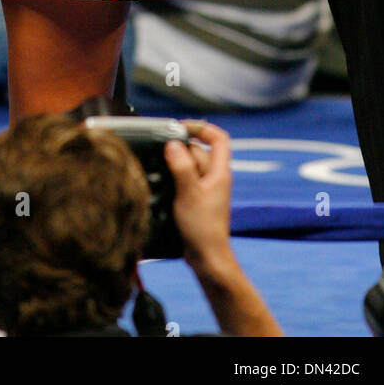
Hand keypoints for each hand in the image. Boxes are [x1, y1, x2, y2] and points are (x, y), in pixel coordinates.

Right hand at [164, 121, 232, 270]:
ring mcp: (205, 189)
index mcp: (219, 172)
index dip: (202, 128)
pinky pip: (184, 180)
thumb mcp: (189, 193)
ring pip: (188, 166)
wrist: (207, 257)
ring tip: (163, 172)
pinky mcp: (196, 199)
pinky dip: (174, 179)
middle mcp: (214, 177)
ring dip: (175, 165)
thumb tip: (173, 144)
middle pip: (197, 151)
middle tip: (163, 153)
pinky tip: (164, 186)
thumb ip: (181, 167)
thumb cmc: (203, 229)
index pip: (218, 138)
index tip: (182, 127)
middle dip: (180, 150)